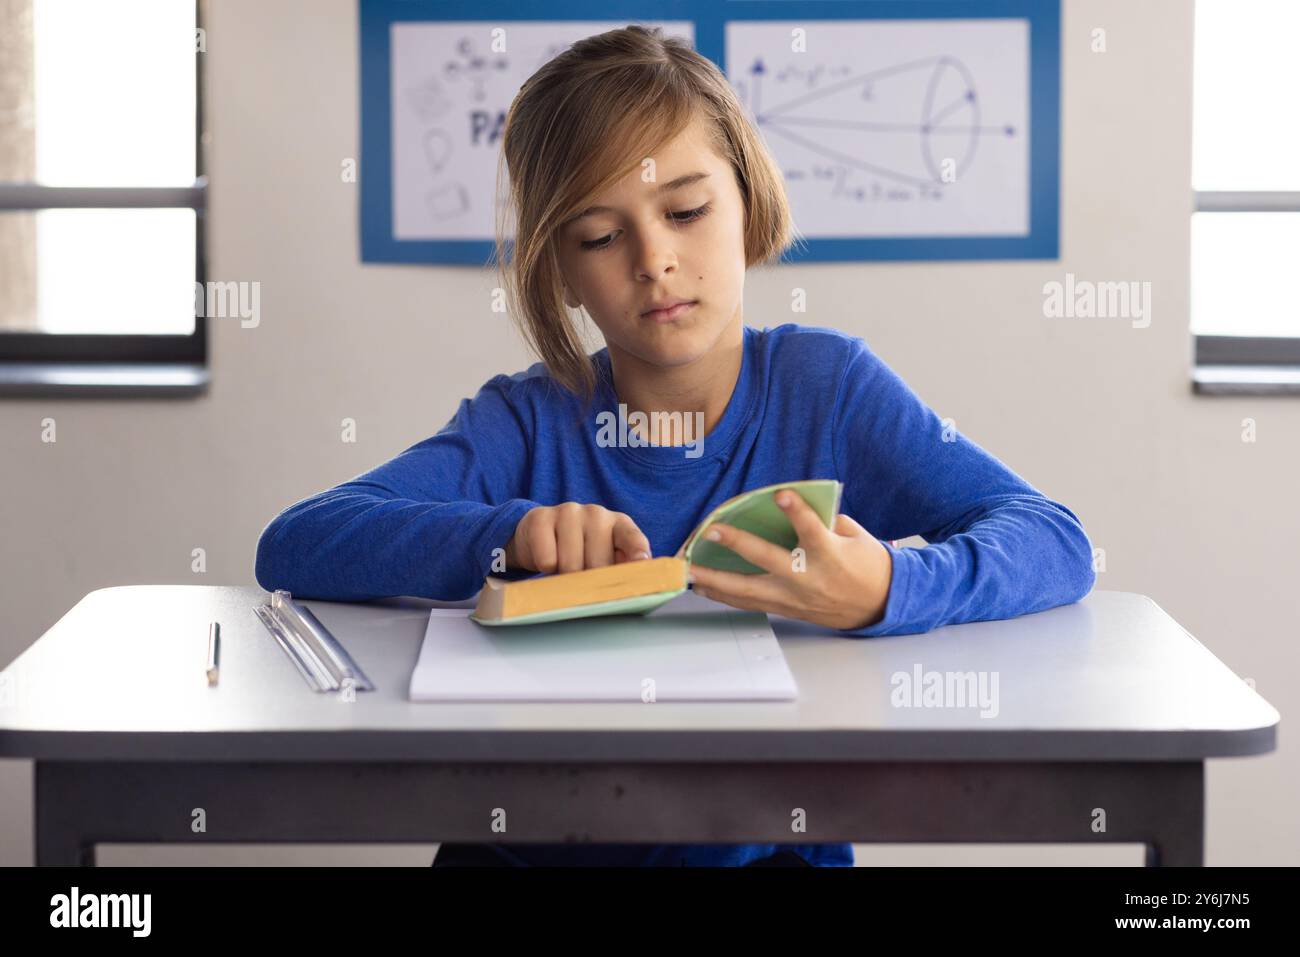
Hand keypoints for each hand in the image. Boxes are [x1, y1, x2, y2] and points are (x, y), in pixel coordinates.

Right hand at [504, 503, 651, 573]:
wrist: (537, 535)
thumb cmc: (579, 552)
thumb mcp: (604, 557)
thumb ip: (620, 569)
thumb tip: (631, 589)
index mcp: (619, 524)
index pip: (633, 538)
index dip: (638, 551)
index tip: (642, 562)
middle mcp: (597, 514)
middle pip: (599, 564)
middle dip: (590, 580)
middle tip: (583, 576)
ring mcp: (569, 512)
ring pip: (571, 565)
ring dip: (566, 576)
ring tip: (565, 568)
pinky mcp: (541, 518)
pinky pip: (547, 560)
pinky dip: (546, 568)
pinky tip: (548, 559)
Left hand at [688, 489, 892, 629]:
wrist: (880, 606)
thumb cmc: (868, 565)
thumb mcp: (854, 535)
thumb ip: (823, 519)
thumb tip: (790, 503)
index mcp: (831, 554)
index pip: (813, 530)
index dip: (798, 512)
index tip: (782, 495)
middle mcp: (809, 578)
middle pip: (769, 561)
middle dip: (738, 545)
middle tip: (712, 531)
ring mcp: (794, 597)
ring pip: (749, 590)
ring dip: (715, 579)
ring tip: (689, 569)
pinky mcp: (786, 609)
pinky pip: (749, 603)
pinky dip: (723, 594)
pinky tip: (702, 585)